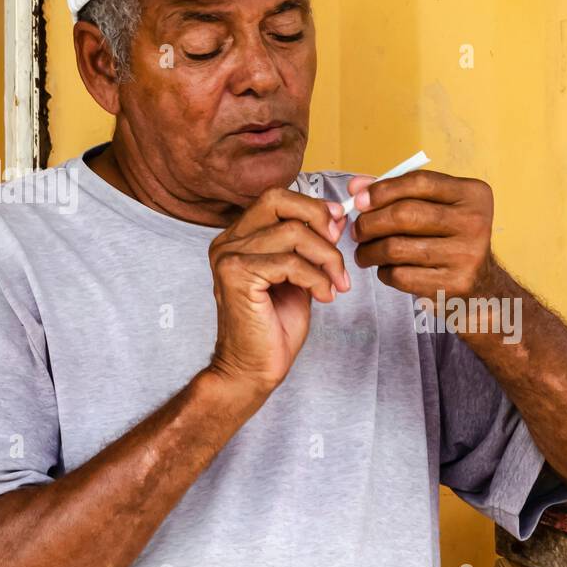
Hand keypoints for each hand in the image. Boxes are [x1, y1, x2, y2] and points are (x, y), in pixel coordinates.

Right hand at [205, 186, 349, 407]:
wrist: (253, 369)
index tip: (338, 226)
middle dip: (318, 220)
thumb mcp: (299, 276)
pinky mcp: (236, 276)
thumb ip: (309, 246)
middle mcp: (228, 241)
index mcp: (239, 237)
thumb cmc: (274, 327)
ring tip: (335, 284)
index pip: (276, 198)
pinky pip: (290, 262)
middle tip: (337, 250)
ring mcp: (228, 256)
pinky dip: (316, 278)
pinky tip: (323, 296)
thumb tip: (335, 217)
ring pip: (292, 233)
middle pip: (278, 200)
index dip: (312, 207)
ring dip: (326, 259)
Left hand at [348, 170, 495, 298]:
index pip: (419, 182)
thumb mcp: (434, 208)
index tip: (358, 200)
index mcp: (472, 194)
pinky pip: (401, 275)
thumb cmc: (449, 240)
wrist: (481, 286)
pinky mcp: (453, 284)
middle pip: (404, 214)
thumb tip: (356, 187)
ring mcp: (466, 255)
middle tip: (357, 230)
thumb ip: (398, 193)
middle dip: (370, 222)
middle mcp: (474, 222)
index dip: (383, 189)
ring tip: (364, 252)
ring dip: (369, 250)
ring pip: (396, 247)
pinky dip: (384, 272)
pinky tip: (386, 269)